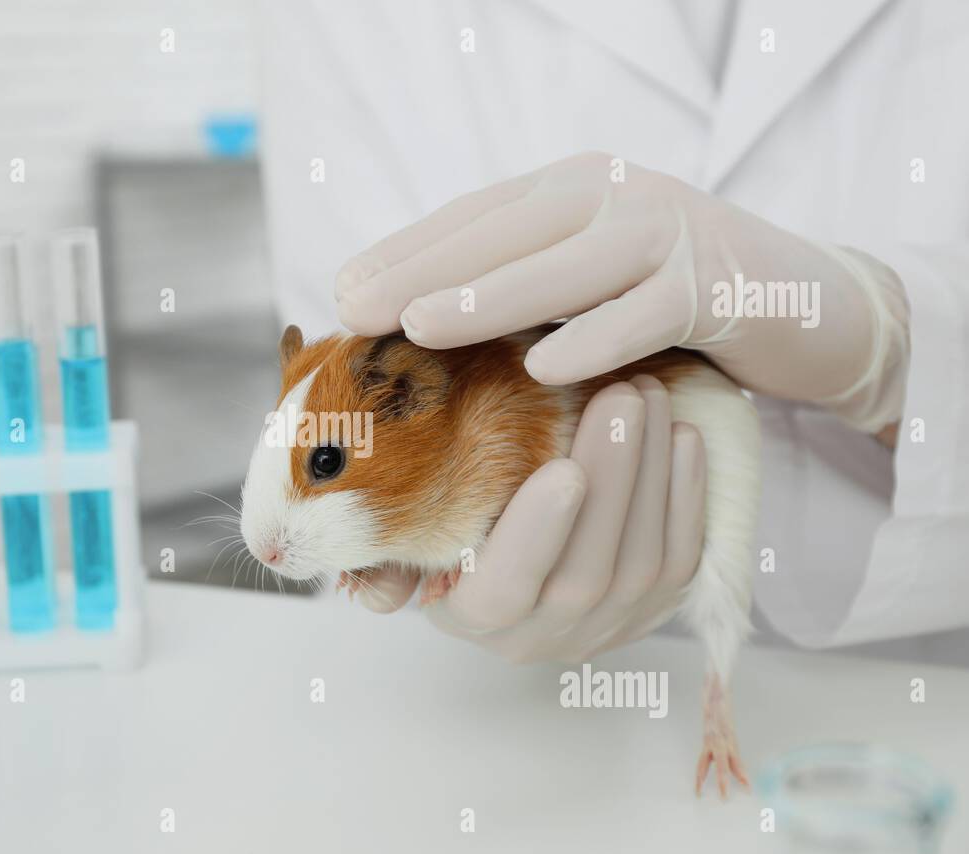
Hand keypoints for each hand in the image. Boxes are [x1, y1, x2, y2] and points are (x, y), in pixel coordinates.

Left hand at [336, 152, 908, 431]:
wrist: (807, 300)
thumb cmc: (671, 297)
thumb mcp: (586, 278)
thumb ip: (518, 283)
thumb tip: (416, 318)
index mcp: (573, 189)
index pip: (475, 216)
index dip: (406, 250)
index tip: (341, 290)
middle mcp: (614, 195)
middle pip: (507, 230)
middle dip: (424, 270)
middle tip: (355, 309)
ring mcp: (668, 234)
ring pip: (568, 265)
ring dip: (490, 297)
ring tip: (421, 327)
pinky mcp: (717, 286)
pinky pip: (649, 313)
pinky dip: (597, 339)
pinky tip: (543, 368)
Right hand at [356, 376, 705, 662]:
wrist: (512, 549)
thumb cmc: (451, 508)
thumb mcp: (409, 526)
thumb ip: (388, 536)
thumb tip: (364, 559)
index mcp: (473, 616)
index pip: (506, 591)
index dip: (537, 537)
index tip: (562, 469)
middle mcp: (541, 635)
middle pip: (587, 571)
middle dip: (612, 477)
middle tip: (621, 393)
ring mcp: (603, 627)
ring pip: (642, 562)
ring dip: (650, 472)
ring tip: (648, 392)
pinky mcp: (654, 608)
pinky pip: (681, 559)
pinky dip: (684, 496)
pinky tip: (681, 435)